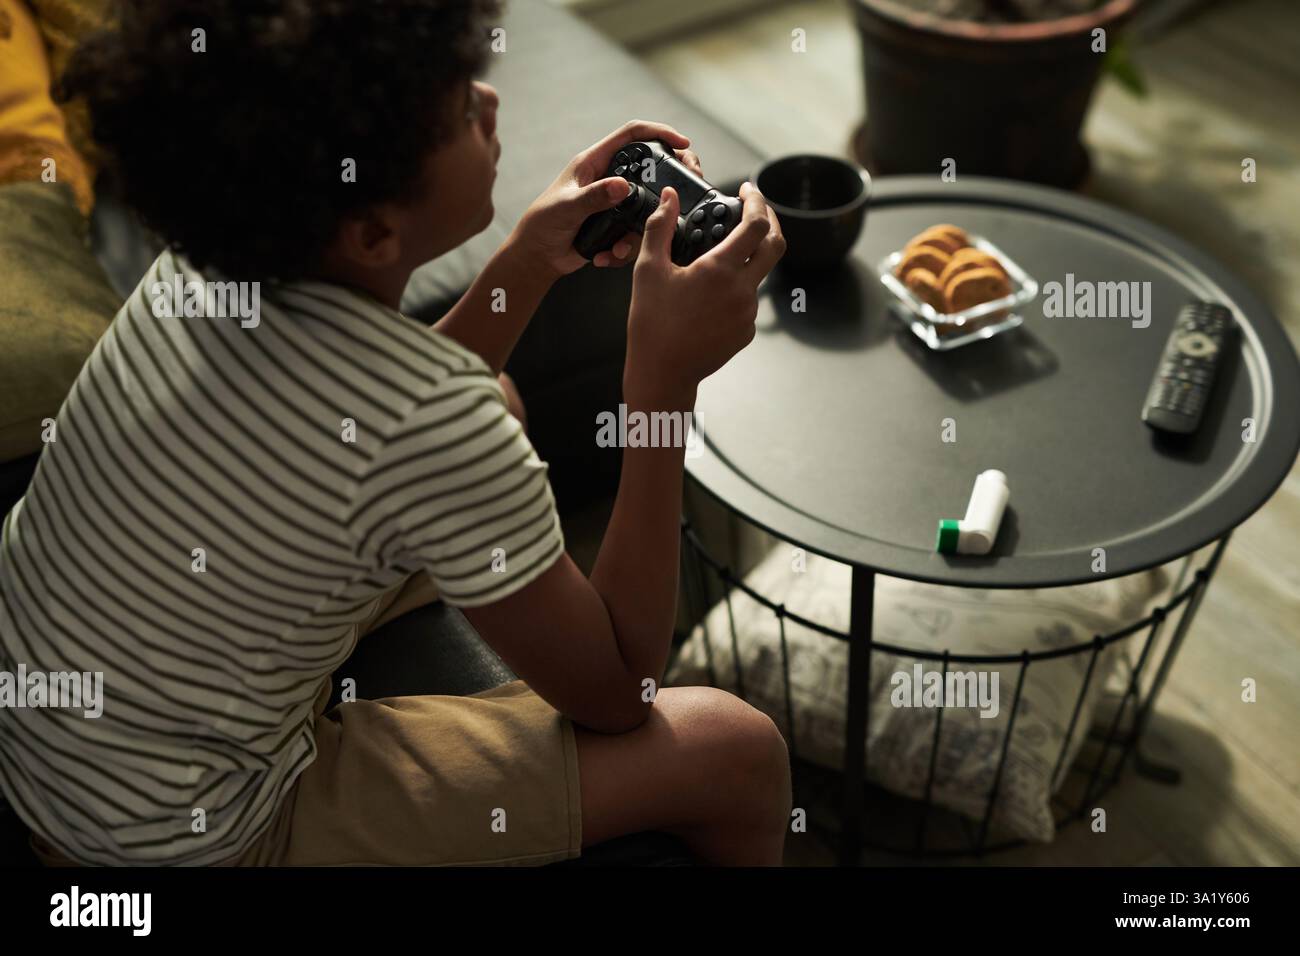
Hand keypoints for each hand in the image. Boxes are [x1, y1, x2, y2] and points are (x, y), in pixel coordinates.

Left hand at [510, 120, 703, 277]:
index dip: (659, 133)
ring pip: (646, 206)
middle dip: (669, 180)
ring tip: (619, 247)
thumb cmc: (543, 223)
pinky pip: (635, 232)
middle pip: (650, 168)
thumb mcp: (567, 207)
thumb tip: (621, 187)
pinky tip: (607, 256)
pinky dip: (625, 247)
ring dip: (642, 227)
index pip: (632, 136)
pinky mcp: (617, 224)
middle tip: (683, 191)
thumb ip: (594, 197)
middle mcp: (608, 178)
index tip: (682, 144)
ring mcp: (615, 202)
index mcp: (595, 162)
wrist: (538, 256)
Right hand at [625, 181, 784, 403]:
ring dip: (746, 260)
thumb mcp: (648, 270)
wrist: (662, 373)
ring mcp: (748, 313)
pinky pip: (748, 301)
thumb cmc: (651, 324)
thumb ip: (660, 227)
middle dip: (770, 221)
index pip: (756, 225)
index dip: (757, 201)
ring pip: (758, 275)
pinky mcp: (747, 331)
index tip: (747, 191)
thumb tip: (669, 198)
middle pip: (775, 245)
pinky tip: (710, 296)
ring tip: (718, 259)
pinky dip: (736, 289)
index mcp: (719, 270)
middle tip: (756, 210)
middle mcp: (742, 290)